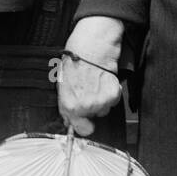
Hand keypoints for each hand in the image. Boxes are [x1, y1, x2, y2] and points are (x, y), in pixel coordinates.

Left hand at [57, 16, 123, 136]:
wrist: (91, 47)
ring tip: (95, 83)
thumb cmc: (75, 60)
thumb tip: (70, 115)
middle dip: (91, 109)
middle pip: (93, 118)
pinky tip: (103, 80)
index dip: (82, 124)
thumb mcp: (62, 84)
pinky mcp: (113, 95)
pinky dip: (111, 92)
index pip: (80, 129)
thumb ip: (67, 103)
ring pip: (104, 109)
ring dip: (101, 100)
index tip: (83, 120)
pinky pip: (114, 101)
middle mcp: (84, 107)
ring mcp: (99, 102)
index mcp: (69, 106)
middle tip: (88, 92)